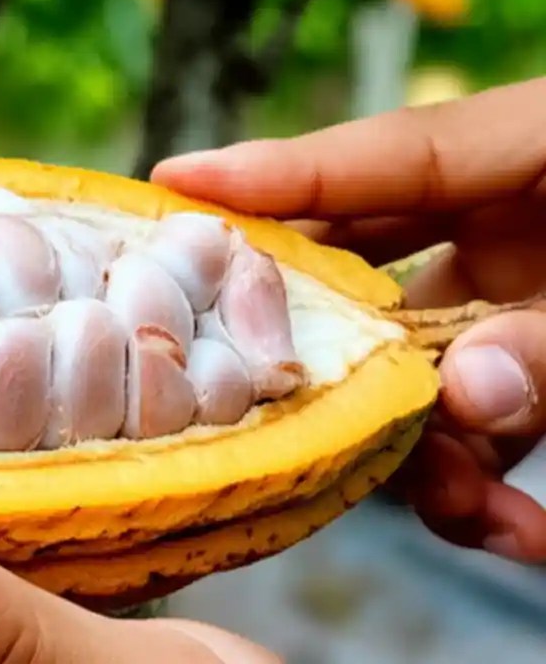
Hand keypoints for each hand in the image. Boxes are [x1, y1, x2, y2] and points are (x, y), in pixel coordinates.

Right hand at [150, 75, 545, 563]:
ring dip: (427, 453)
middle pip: (366, 270)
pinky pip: (481, 423)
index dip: (273, 174)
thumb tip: (466, 396)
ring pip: (413, 369)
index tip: (171, 186)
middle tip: (284, 399)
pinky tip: (521, 532)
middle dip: (327, 347)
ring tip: (483, 523)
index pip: (381, 158)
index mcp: (540, 147)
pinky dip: (487, 484)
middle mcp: (509, 219)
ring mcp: (524, 292)